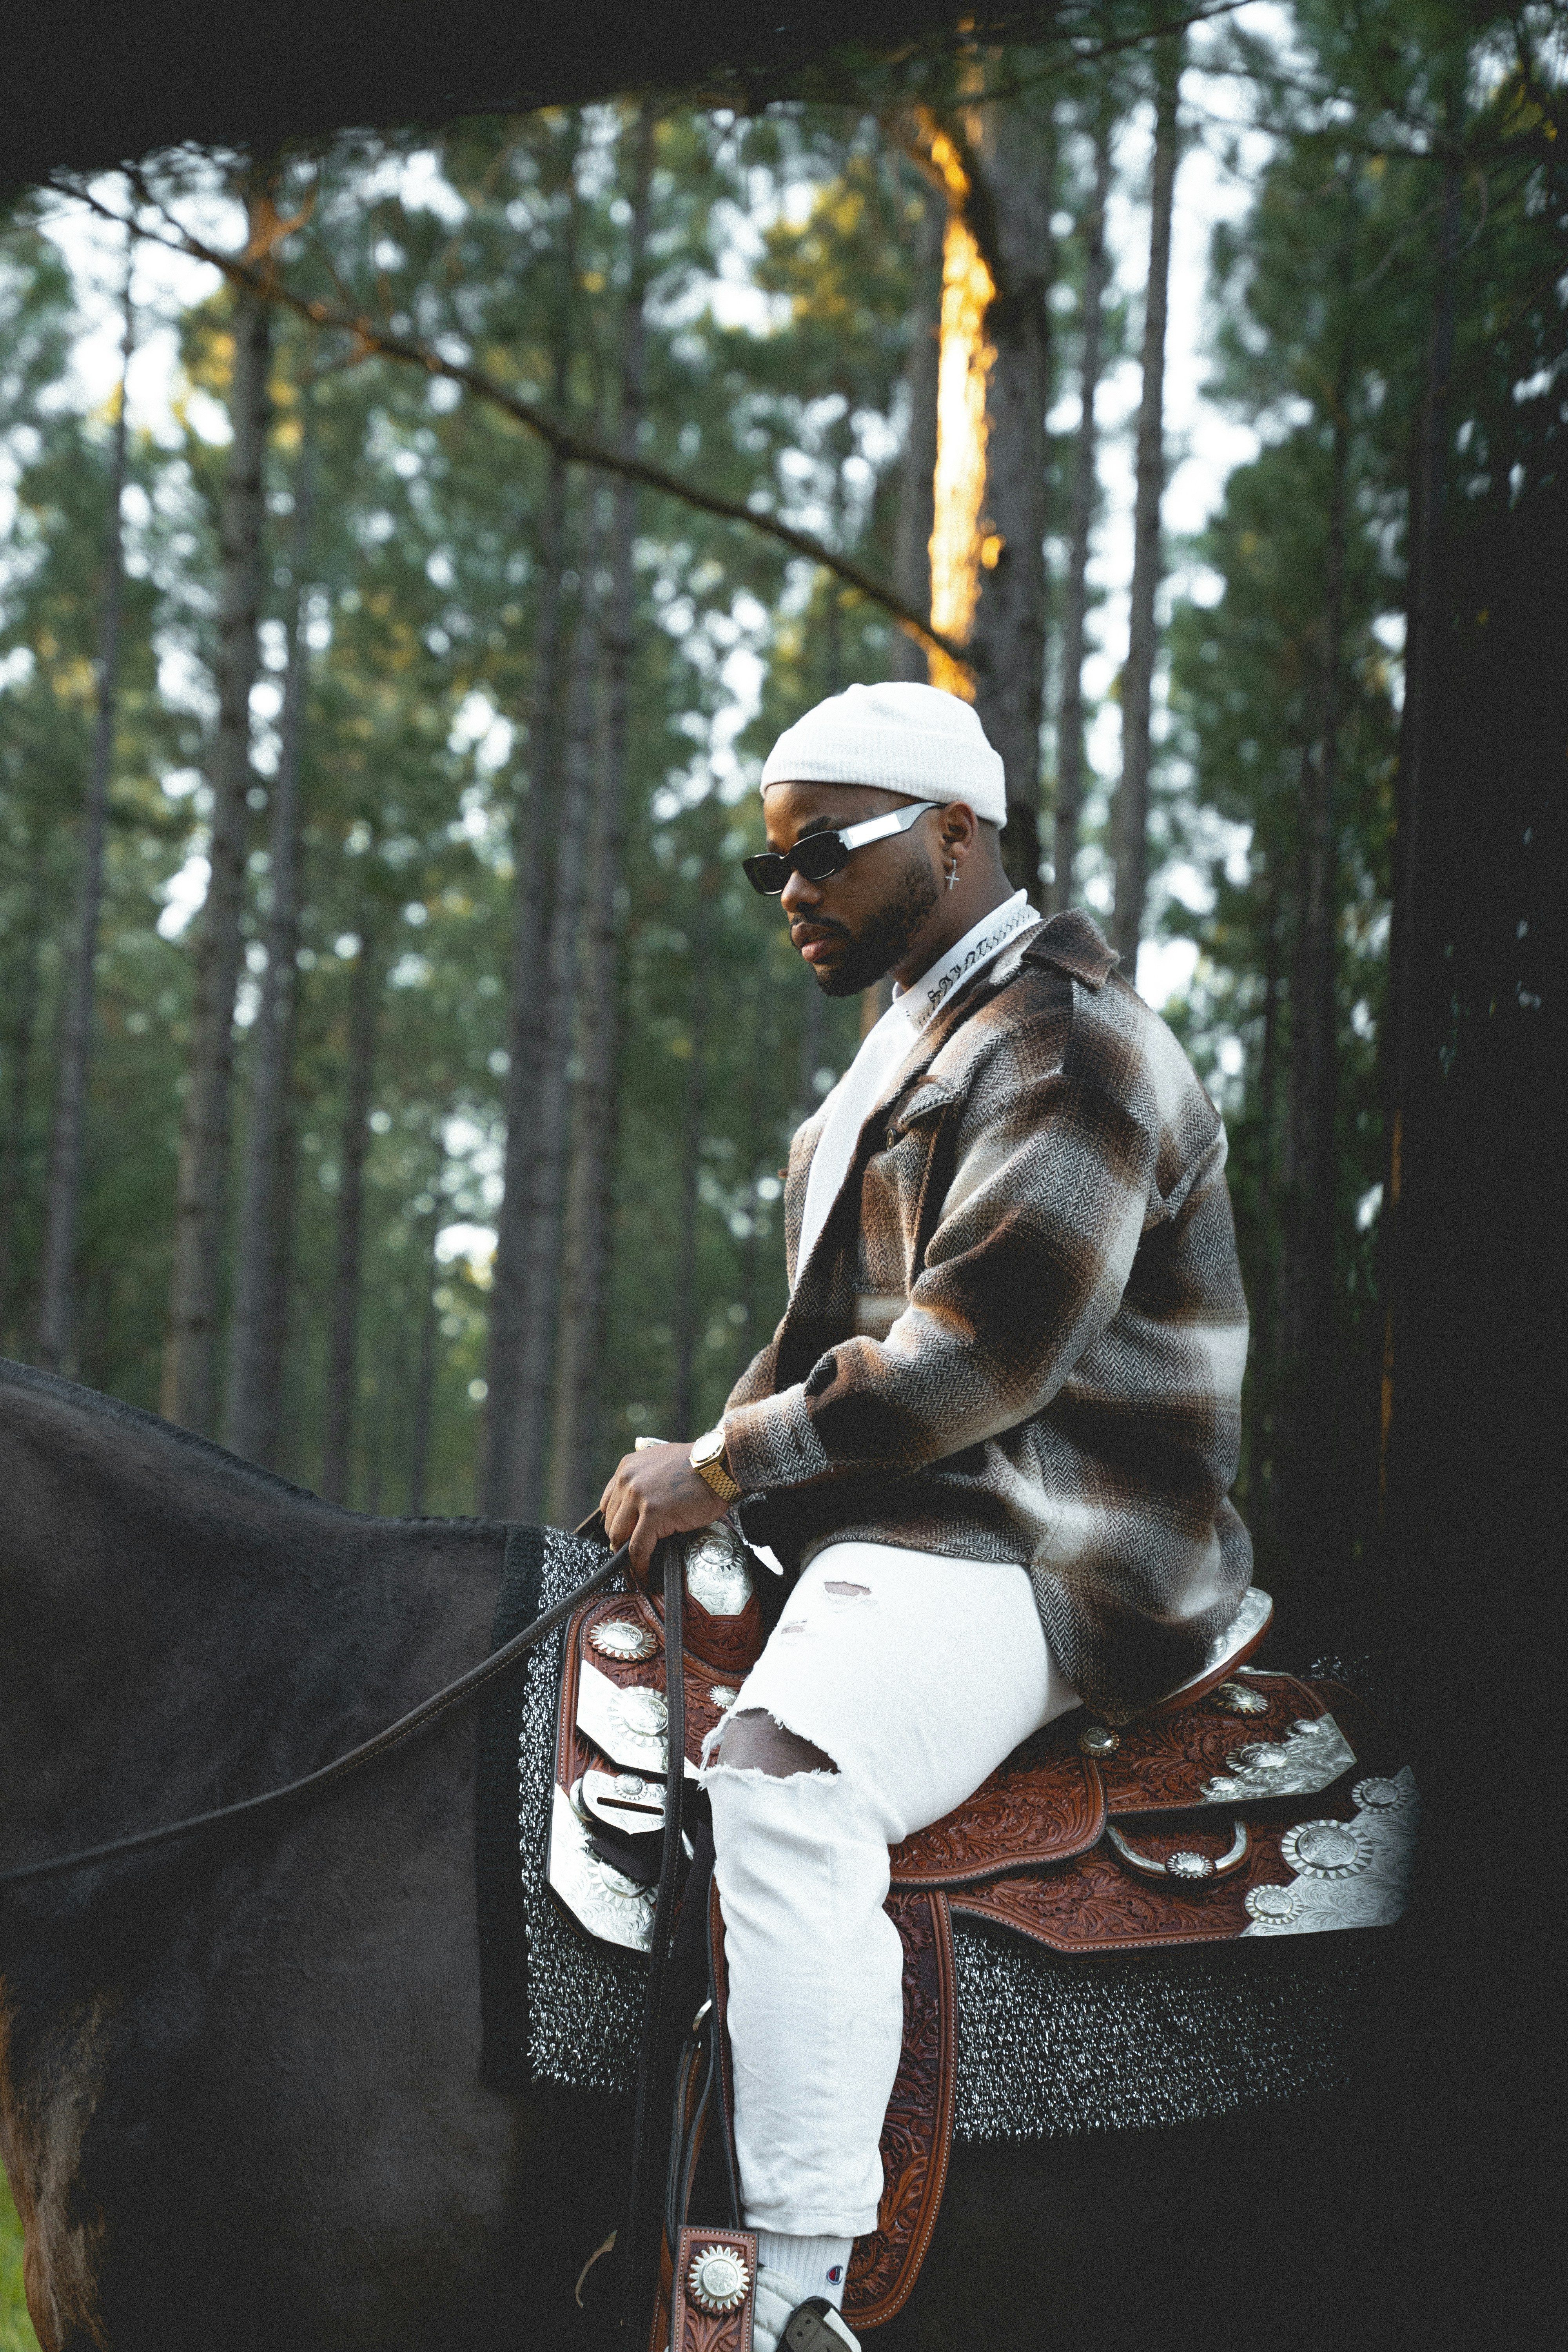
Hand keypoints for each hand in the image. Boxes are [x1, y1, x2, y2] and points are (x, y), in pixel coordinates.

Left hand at [599, 1442, 728, 1582]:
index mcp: (627, 1468)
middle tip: (630, 1562)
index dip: (616, 1527)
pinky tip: (646, 1577)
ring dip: (626, 1561)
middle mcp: (628, 1480)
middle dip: (619, 1546)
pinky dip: (640, 1567)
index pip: (609, 1505)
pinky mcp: (653, 1513)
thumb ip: (646, 1480)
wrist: (721, 1465)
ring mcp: (638, 1496)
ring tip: (637, 1575)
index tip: (624, 1541)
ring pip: (620, 1538)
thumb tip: (642, 1508)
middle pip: (611, 1523)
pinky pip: (638, 1548)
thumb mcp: (662, 1464)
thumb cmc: (700, 1467)